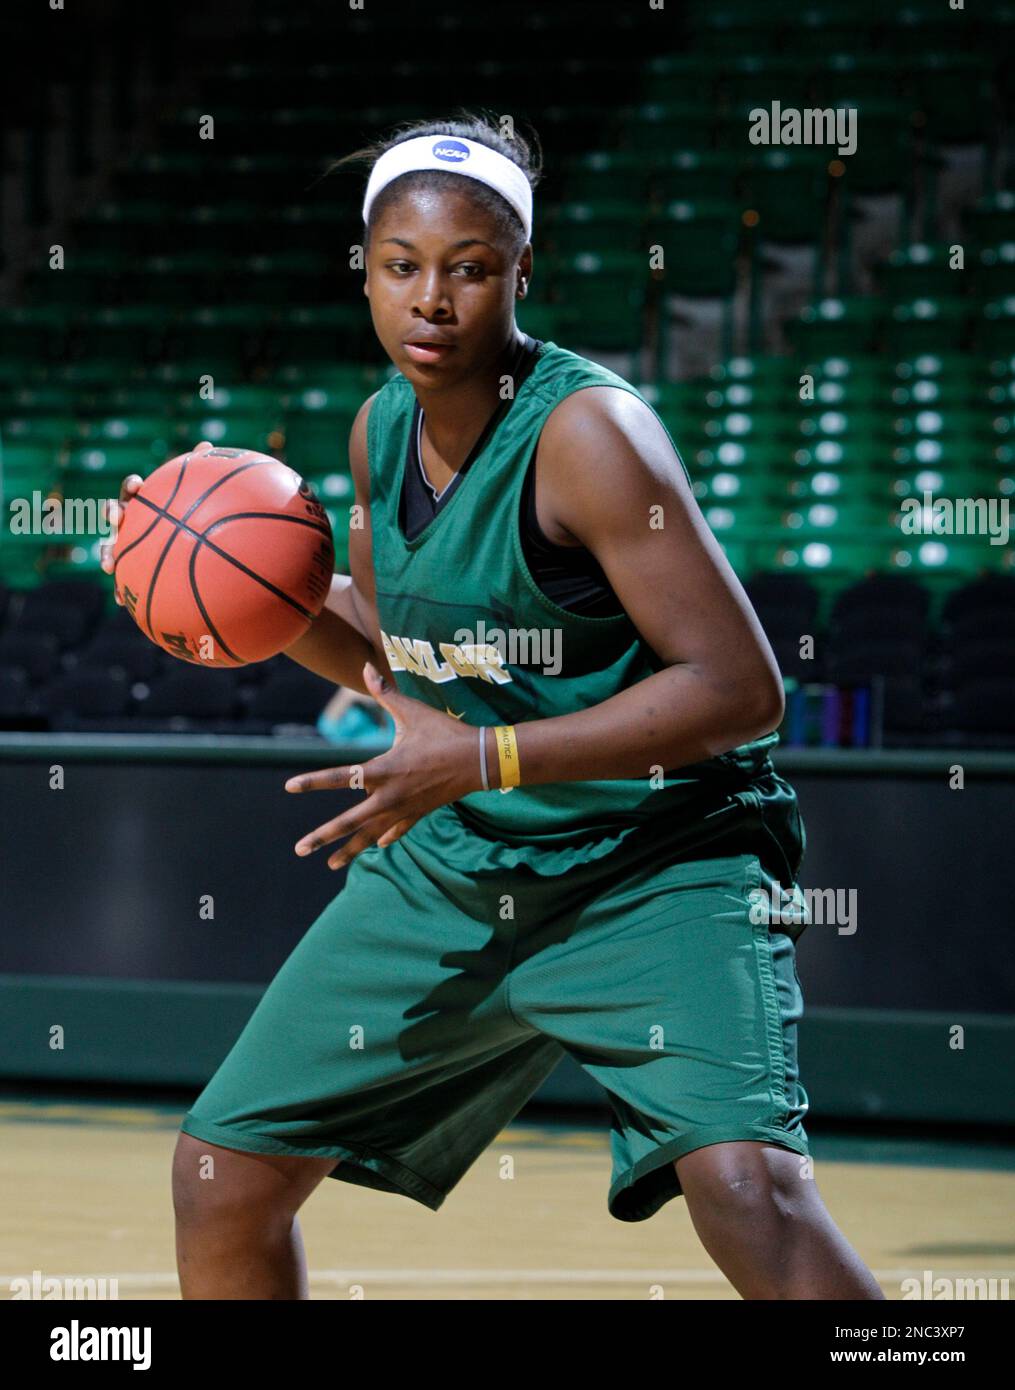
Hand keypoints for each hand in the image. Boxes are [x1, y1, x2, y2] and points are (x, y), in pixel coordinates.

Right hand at [99, 441, 215, 599]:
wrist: (189, 549)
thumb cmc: (188, 518)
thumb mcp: (196, 497)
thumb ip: (199, 473)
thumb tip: (207, 445)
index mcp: (144, 504)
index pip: (133, 490)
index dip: (133, 486)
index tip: (139, 485)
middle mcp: (131, 523)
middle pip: (116, 515)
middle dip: (114, 514)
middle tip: (118, 515)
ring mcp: (127, 546)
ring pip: (111, 549)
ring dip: (107, 555)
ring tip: (109, 565)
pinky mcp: (131, 571)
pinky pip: (124, 582)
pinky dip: (121, 591)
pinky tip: (123, 602)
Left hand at [284, 662, 482, 868]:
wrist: (480, 761)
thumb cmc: (444, 733)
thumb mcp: (412, 711)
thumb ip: (384, 693)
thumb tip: (366, 666)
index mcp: (384, 770)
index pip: (340, 777)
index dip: (313, 782)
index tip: (289, 786)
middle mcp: (389, 796)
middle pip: (350, 821)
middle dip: (323, 836)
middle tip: (299, 849)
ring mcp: (404, 809)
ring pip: (371, 836)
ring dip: (350, 851)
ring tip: (330, 864)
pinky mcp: (418, 813)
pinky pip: (397, 830)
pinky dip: (385, 838)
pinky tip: (377, 847)